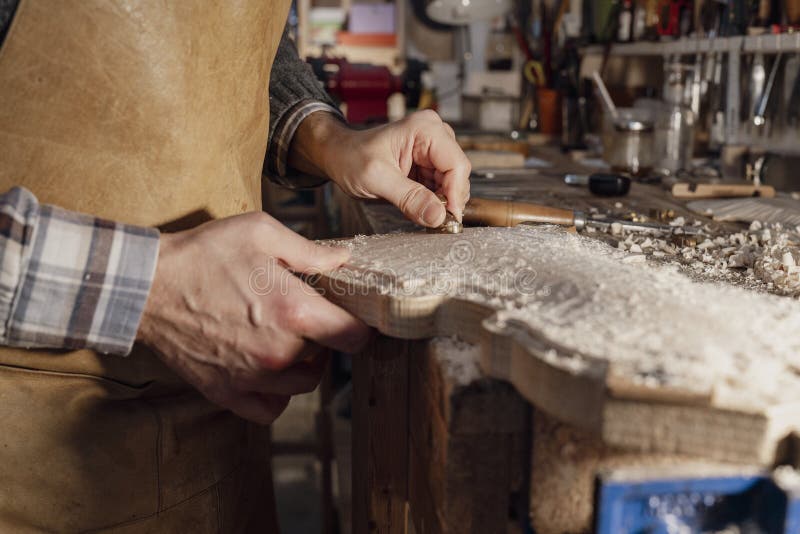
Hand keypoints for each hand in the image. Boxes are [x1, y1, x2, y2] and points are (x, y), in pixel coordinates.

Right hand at [137, 212, 369, 423]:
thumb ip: (309, 250)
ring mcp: (252, 377)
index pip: (353, 336)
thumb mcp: (260, 233)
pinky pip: (270, 409)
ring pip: (302, 386)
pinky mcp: (226, 392)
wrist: (146, 286)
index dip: (360, 326)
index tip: (353, 318)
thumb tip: (343, 260)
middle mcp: (278, 351)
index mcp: (294, 311)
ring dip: (305, 366)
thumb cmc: (203, 255)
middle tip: (310, 319)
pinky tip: (270, 372)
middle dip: (326, 339)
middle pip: (328, 359)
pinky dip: (277, 396)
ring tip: (291, 342)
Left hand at [289, 110, 470, 226]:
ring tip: (415, 210)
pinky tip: (415, 205)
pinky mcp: (428, 164)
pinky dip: (431, 201)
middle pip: (457, 175)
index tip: (447, 218)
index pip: (457, 164)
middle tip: (430, 219)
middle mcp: (435, 135)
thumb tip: (438, 217)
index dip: (455, 194)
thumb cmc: (350, 157)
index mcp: (425, 129)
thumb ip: (409, 198)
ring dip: (438, 202)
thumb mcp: (377, 179)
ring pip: (451, 184)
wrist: (337, 155)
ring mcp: (433, 149)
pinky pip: (441, 187)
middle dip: (446, 200)